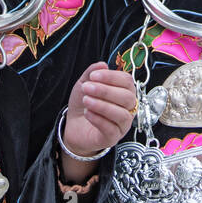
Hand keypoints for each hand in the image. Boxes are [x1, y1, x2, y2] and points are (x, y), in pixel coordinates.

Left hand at [60, 62, 136, 182]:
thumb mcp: (84, 84)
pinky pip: (111, 129)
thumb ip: (92, 73)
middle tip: (87, 88)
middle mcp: (127, 108)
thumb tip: (102, 65)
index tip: (94, 76)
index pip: (127, 81)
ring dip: (102, 105)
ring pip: (121, 114)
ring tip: (86, 100)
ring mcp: (122, 124)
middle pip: (127, 97)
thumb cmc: (84, 104)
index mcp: (124, 92)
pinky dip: (98, 119)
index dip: (111, 77)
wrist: (74, 126)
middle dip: (105, 91)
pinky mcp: (113, 138)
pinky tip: (88, 113)